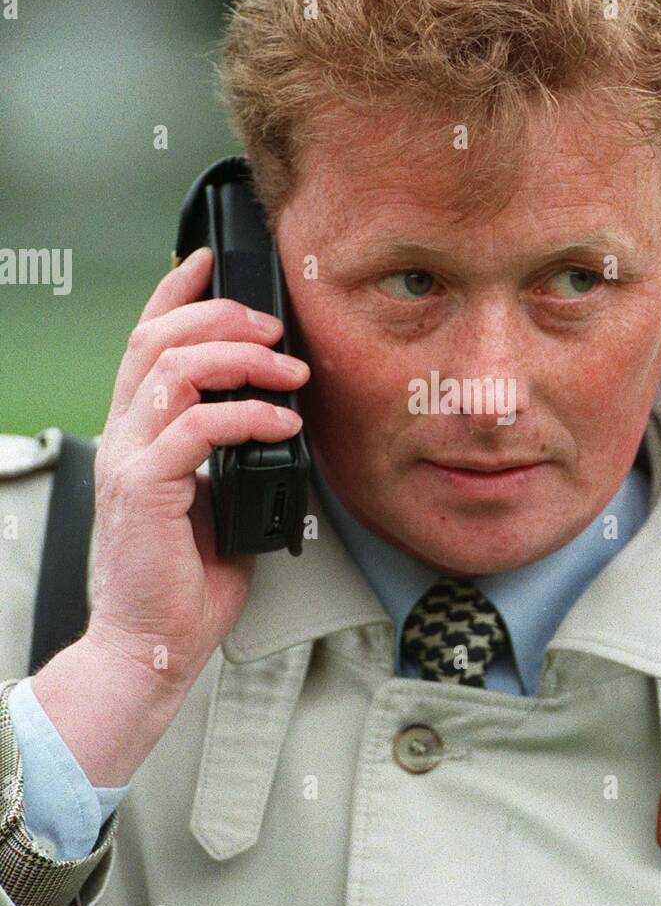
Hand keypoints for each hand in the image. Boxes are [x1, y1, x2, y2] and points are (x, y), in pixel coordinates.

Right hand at [85, 244, 308, 682]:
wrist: (151, 643)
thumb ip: (228, 452)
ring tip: (288, 372)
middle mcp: (126, 436)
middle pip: (158, 339)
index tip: (213, 262)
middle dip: (221, 316)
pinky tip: (282, 425)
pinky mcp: (145, 489)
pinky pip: (197, 427)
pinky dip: (248, 416)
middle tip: (274, 326)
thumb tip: (276, 420)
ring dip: (241, 359)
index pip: (147, 341)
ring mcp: (131, 459)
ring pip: (174, 370)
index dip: (176, 293)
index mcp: (139, 432)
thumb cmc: (182, 580)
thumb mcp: (214, 497)